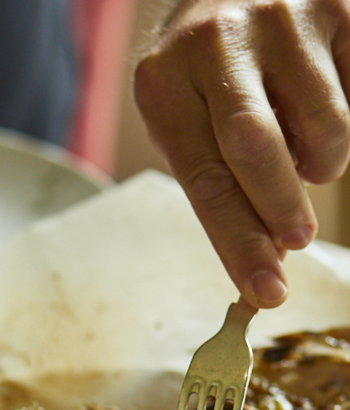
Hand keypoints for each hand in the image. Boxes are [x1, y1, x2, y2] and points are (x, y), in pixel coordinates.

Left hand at [134, 0, 349, 307]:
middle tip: (296, 239)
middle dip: (281, 208)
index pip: (205, 182)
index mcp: (165, 82)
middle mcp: (218, 44)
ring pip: (326, 126)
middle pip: (257, 149)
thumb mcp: (185, 119)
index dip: (238, 244)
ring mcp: (281, 18)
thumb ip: (221, 185)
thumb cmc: (203, 72)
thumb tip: (268, 257)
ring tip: (299, 149)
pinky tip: (313, 103)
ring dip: (321, 162)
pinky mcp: (334, 5)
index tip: (265, 292)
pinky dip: (341, 119)